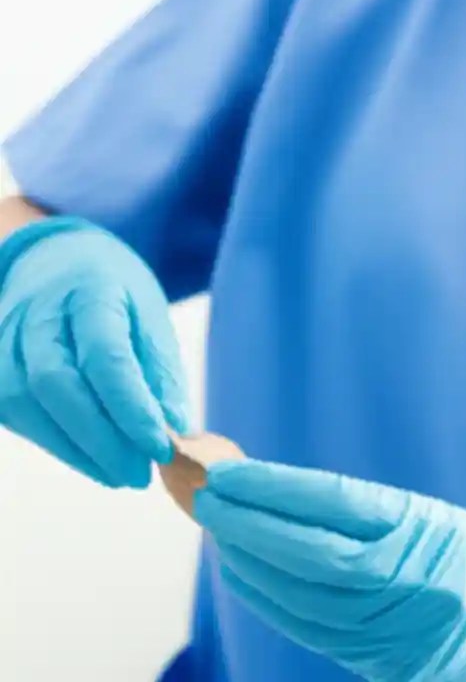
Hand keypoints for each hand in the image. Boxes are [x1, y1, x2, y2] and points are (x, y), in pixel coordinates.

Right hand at [0, 217, 188, 487]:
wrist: (57, 262)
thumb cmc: (115, 295)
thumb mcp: (152, 320)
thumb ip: (161, 375)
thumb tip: (177, 431)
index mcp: (89, 292)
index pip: (105, 356)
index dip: (131, 408)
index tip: (161, 448)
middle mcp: (37, 313)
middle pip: (56, 383)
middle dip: (100, 439)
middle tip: (140, 475)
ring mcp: (5, 338)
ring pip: (25, 403)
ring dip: (75, 450)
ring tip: (120, 475)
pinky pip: (14, 412)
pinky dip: (54, 442)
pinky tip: (90, 459)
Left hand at [194, 460, 465, 681]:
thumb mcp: (432, 519)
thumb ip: (362, 512)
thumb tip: (274, 491)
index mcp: (425, 532)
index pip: (335, 504)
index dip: (274, 488)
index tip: (229, 471)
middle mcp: (408, 580)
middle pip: (306, 552)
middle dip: (247, 523)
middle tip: (205, 496)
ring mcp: (394, 627)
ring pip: (299, 595)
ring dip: (247, 561)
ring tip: (217, 530)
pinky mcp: (382, 660)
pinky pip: (308, 628)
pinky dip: (268, 598)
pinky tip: (244, 573)